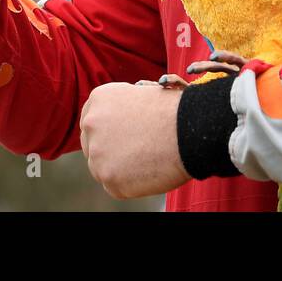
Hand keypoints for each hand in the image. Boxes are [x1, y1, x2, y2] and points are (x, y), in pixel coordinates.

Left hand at [79, 82, 189, 199]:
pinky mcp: (109, 178)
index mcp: (100, 98)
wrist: (189, 129)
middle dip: (108, 150)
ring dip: (118, 167)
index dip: (107, 130)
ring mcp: (97, 153)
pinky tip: (148, 172)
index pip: (92, 120)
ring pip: (101, 167)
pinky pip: (115, 186)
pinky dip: (130, 184)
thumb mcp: (141, 95)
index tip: (120, 137)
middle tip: (133, 153)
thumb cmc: (174, 111)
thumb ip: (121, 109)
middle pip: (92, 144)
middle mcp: (91, 123)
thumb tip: (117, 126)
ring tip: (147, 161)